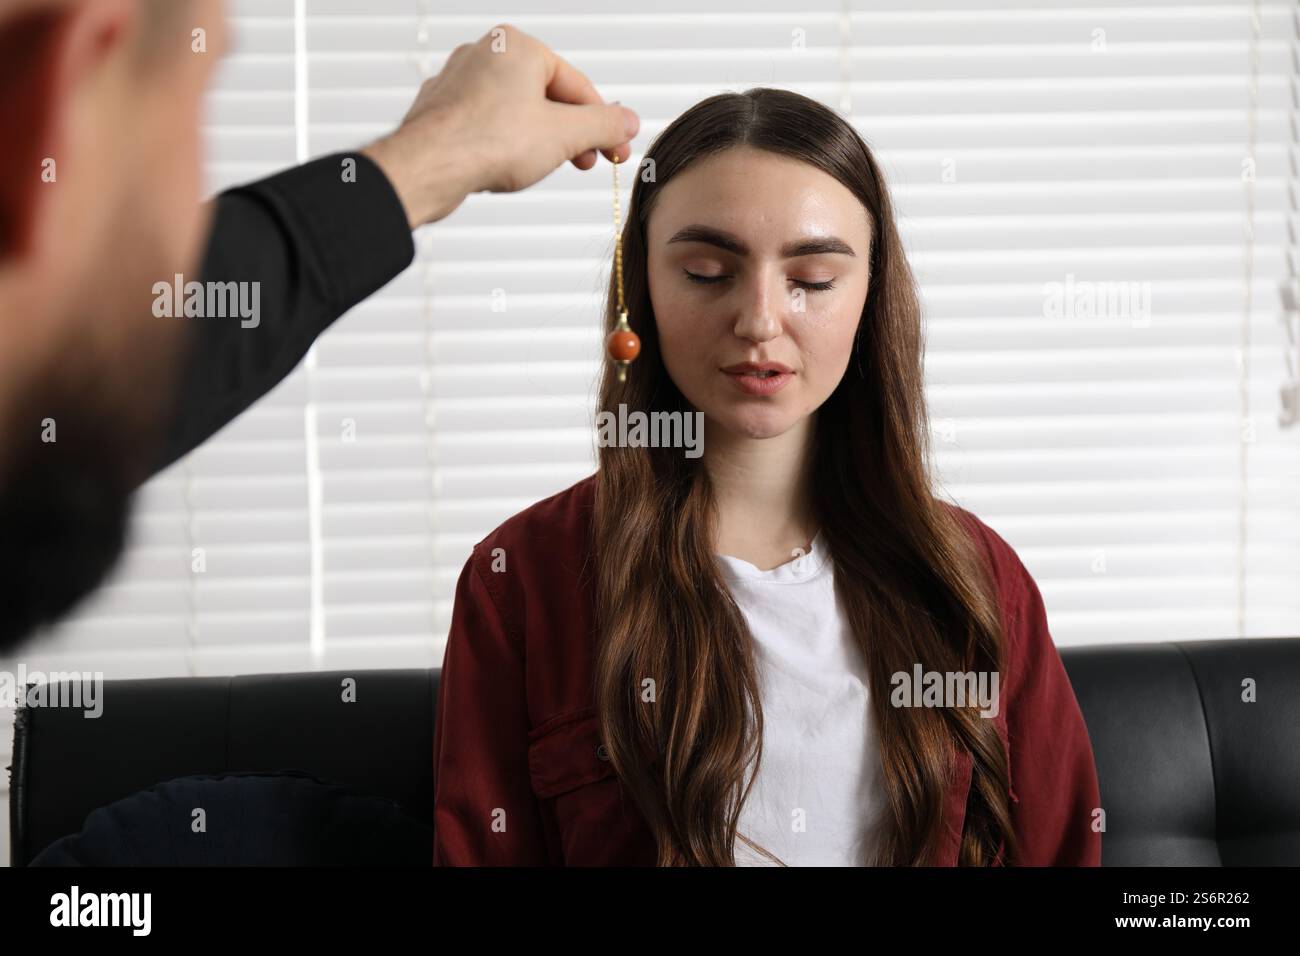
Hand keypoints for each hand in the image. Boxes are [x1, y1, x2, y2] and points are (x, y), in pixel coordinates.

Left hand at [361, 23, 639, 228]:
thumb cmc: (489, 141)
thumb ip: (604, 126)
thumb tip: (628, 122)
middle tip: (588, 162)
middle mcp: (485, 53)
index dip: (603, 123)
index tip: (617, 150)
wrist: (428, 167)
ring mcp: (459, 80)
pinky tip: (507, 167)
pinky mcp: (442, 109)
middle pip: (546, 97)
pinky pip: (487, 124)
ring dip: (540, 141)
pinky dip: (505, 144)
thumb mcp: (565, 136)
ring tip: (546, 167)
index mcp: (518, 46)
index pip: (577, 85)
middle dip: (571, 134)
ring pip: (516, 111)